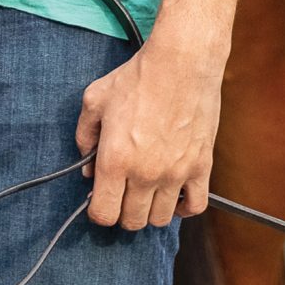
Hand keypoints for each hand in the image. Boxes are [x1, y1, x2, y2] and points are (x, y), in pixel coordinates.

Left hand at [74, 33, 223, 230]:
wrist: (181, 63)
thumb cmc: (136, 78)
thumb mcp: (95, 99)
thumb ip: (84, 136)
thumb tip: (86, 169)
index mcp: (115, 159)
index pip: (103, 214)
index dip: (98, 212)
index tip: (99, 199)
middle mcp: (144, 174)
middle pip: (131, 221)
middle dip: (122, 212)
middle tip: (122, 193)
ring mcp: (175, 174)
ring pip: (160, 219)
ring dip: (150, 211)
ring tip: (145, 192)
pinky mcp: (201, 168)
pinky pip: (194, 207)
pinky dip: (182, 209)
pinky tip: (173, 196)